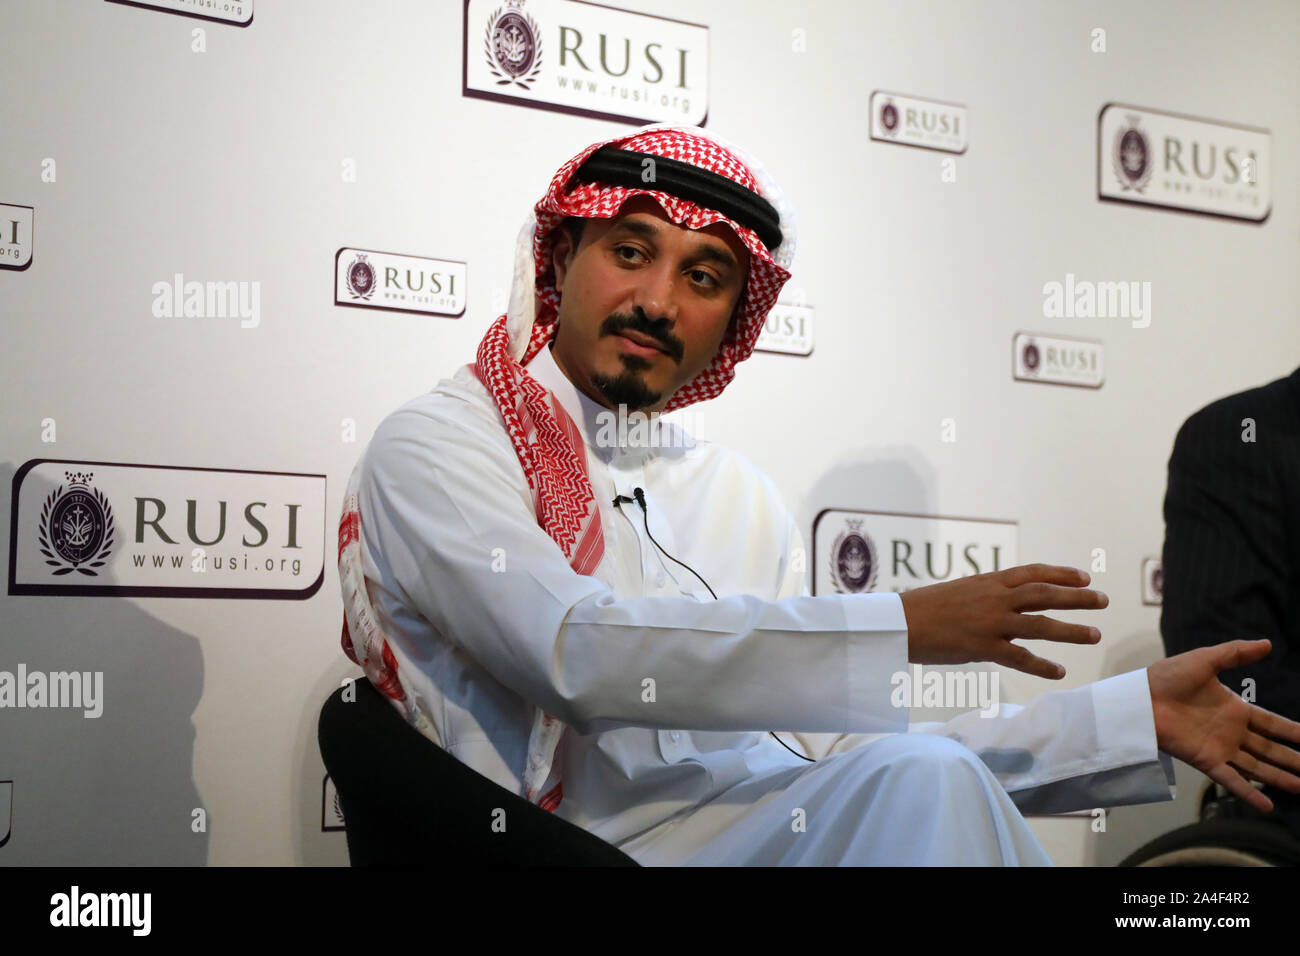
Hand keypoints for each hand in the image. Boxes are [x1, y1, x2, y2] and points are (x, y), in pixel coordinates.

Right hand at [898, 563, 1105, 678]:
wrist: (899, 622)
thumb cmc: (924, 607)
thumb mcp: (960, 591)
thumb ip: (986, 594)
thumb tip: (1006, 598)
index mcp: (988, 581)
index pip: (1033, 573)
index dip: (1061, 574)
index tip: (1085, 577)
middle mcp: (994, 598)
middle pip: (1045, 594)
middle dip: (1077, 597)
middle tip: (1102, 601)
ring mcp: (990, 623)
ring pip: (1040, 624)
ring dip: (1071, 630)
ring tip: (1094, 635)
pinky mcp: (982, 647)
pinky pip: (1019, 658)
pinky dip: (1042, 665)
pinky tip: (1060, 672)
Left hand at [1148, 639, 1299, 812]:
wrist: (1139, 696)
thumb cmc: (1167, 677)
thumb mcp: (1206, 660)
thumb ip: (1236, 653)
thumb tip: (1267, 643)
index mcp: (1235, 709)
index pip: (1273, 724)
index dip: (1293, 732)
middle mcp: (1232, 732)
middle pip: (1270, 750)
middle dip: (1293, 760)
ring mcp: (1220, 748)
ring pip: (1258, 767)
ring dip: (1279, 778)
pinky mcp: (1205, 760)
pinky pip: (1230, 780)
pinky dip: (1248, 793)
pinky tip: (1267, 806)